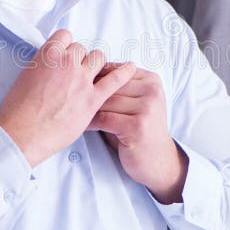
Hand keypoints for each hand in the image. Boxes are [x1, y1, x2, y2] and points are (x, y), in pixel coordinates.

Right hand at [0, 30, 135, 167]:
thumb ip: (42, 67)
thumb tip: (51, 68)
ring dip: (96, 64)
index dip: (66, 47)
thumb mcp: (25, 77)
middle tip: (75, 72)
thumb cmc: (18, 110)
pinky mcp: (92, 99)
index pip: (65, 37)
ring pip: (98, 59)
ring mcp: (81, 80)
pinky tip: (131, 68)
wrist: (23, 134)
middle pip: (82, 49)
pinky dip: (124, 73)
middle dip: (80, 58)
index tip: (66, 54)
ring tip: (93, 73)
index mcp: (47, 55)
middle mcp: (66, 63)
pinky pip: (114, 80)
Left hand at [87, 64, 188, 203]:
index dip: (96, 78)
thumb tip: (87, 71)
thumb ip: (119, 87)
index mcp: (151, 80)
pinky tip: (82, 125)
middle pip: (110, 85)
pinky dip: (90, 122)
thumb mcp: (135, 103)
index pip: (116, 70)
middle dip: (90, 94)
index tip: (79, 84)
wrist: (158, 159)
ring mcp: (147, 108)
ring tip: (74, 112)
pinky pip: (104, 119)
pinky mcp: (137, 126)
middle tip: (72, 99)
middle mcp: (152, 91)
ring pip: (106, 101)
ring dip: (88, 108)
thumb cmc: (139, 129)